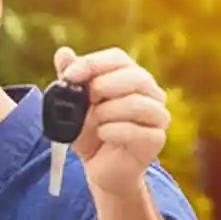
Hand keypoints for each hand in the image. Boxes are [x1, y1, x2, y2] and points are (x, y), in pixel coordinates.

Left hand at [54, 46, 168, 196]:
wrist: (101, 167)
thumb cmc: (90, 131)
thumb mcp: (73, 105)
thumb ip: (70, 79)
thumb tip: (63, 52)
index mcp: (130, 76)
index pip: (118, 58)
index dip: (93, 63)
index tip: (70, 75)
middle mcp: (150, 92)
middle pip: (136, 77)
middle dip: (105, 85)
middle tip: (86, 98)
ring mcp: (157, 115)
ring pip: (139, 103)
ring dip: (109, 111)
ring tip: (95, 121)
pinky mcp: (156, 139)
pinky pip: (139, 131)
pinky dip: (115, 131)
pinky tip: (103, 134)